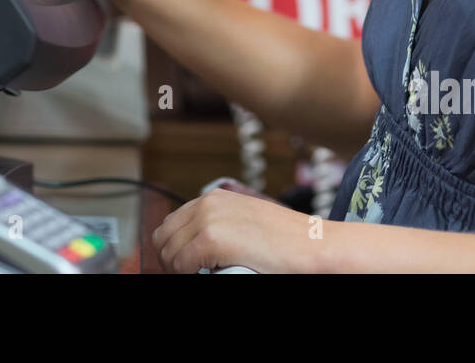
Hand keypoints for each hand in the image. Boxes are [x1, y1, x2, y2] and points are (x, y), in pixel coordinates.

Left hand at [151, 188, 320, 273]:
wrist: (312, 245)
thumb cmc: (286, 240)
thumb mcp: (245, 222)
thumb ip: (218, 226)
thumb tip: (192, 247)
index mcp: (214, 198)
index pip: (171, 224)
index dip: (173, 249)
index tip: (186, 267)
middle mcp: (207, 204)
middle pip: (163, 237)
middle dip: (170, 259)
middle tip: (191, 274)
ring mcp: (208, 220)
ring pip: (168, 253)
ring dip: (179, 269)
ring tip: (201, 275)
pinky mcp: (211, 240)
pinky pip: (181, 264)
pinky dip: (188, 274)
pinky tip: (209, 275)